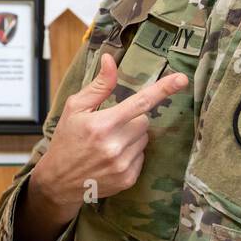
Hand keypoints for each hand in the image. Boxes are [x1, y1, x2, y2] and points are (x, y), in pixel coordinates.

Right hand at [29, 53, 187, 221]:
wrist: (59, 181)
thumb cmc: (66, 140)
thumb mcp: (75, 108)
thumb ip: (98, 86)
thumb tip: (110, 60)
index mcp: (102, 125)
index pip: (140, 102)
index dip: (163, 89)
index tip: (181, 79)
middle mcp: (114, 146)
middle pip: (145, 121)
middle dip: (132, 119)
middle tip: (111, 126)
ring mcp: (122, 164)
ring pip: (144, 139)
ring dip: (132, 137)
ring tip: (109, 144)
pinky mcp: (128, 179)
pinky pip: (142, 157)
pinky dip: (131, 154)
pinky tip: (112, 157)